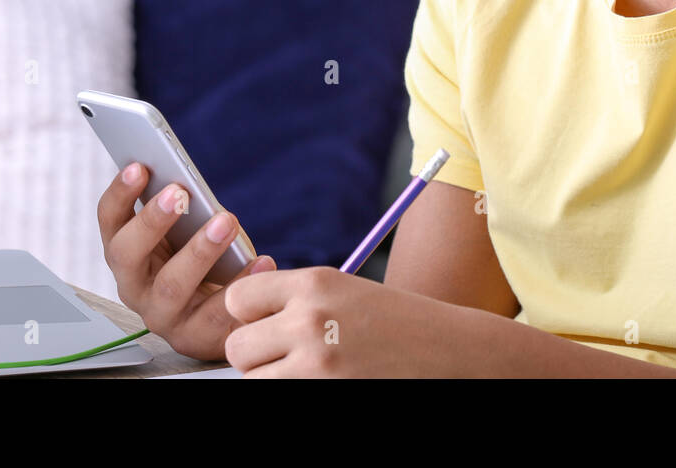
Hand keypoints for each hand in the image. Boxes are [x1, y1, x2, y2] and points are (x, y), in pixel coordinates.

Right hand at [97, 161, 274, 360]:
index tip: (139, 165)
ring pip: (171, 285)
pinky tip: (263, 260)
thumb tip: (185, 180)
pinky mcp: (194, 339)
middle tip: (179, 192)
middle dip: (151, 221)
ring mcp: (161, 316)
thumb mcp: (191, 233)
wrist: (228, 316)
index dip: (120, 194)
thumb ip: (184, 211)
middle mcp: (134, 286)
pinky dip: (242, 282)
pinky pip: (216, 312)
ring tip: (226, 221)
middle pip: (127, 254)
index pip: (110, 222)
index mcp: (127, 253)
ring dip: (198, 250)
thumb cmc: (207, 263)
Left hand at [223, 266, 462, 376]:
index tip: (265, 319)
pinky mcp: (323, 389)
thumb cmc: (389, 316)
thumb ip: (292, 296)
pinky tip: (314, 377)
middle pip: (236, 346)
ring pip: (251, 378)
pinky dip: (288, 387)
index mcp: (313, 282)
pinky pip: (278, 392)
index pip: (237, 299)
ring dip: (268, 375)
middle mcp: (309, 318)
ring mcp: (317, 359)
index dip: (247, 313)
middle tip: (281, 351)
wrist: (439, 345)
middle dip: (253, 352)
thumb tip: (240, 315)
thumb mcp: (340, 287)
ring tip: (299, 366)